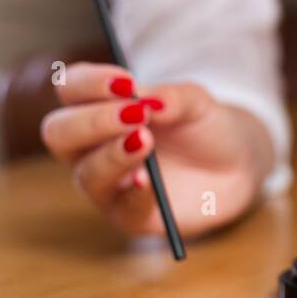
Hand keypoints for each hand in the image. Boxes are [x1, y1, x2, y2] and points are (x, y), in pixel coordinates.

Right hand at [40, 63, 273, 239]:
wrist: (237, 164)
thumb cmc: (203, 125)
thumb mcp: (197, 102)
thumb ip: (173, 98)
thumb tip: (148, 101)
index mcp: (99, 107)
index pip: (70, 88)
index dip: (88, 82)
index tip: (127, 82)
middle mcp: (92, 147)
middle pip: (59, 133)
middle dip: (93, 122)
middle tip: (135, 115)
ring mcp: (108, 183)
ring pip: (85, 174)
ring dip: (113, 156)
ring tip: (145, 141)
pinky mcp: (130, 215)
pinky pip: (120, 208)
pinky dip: (133, 193)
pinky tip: (149, 181)